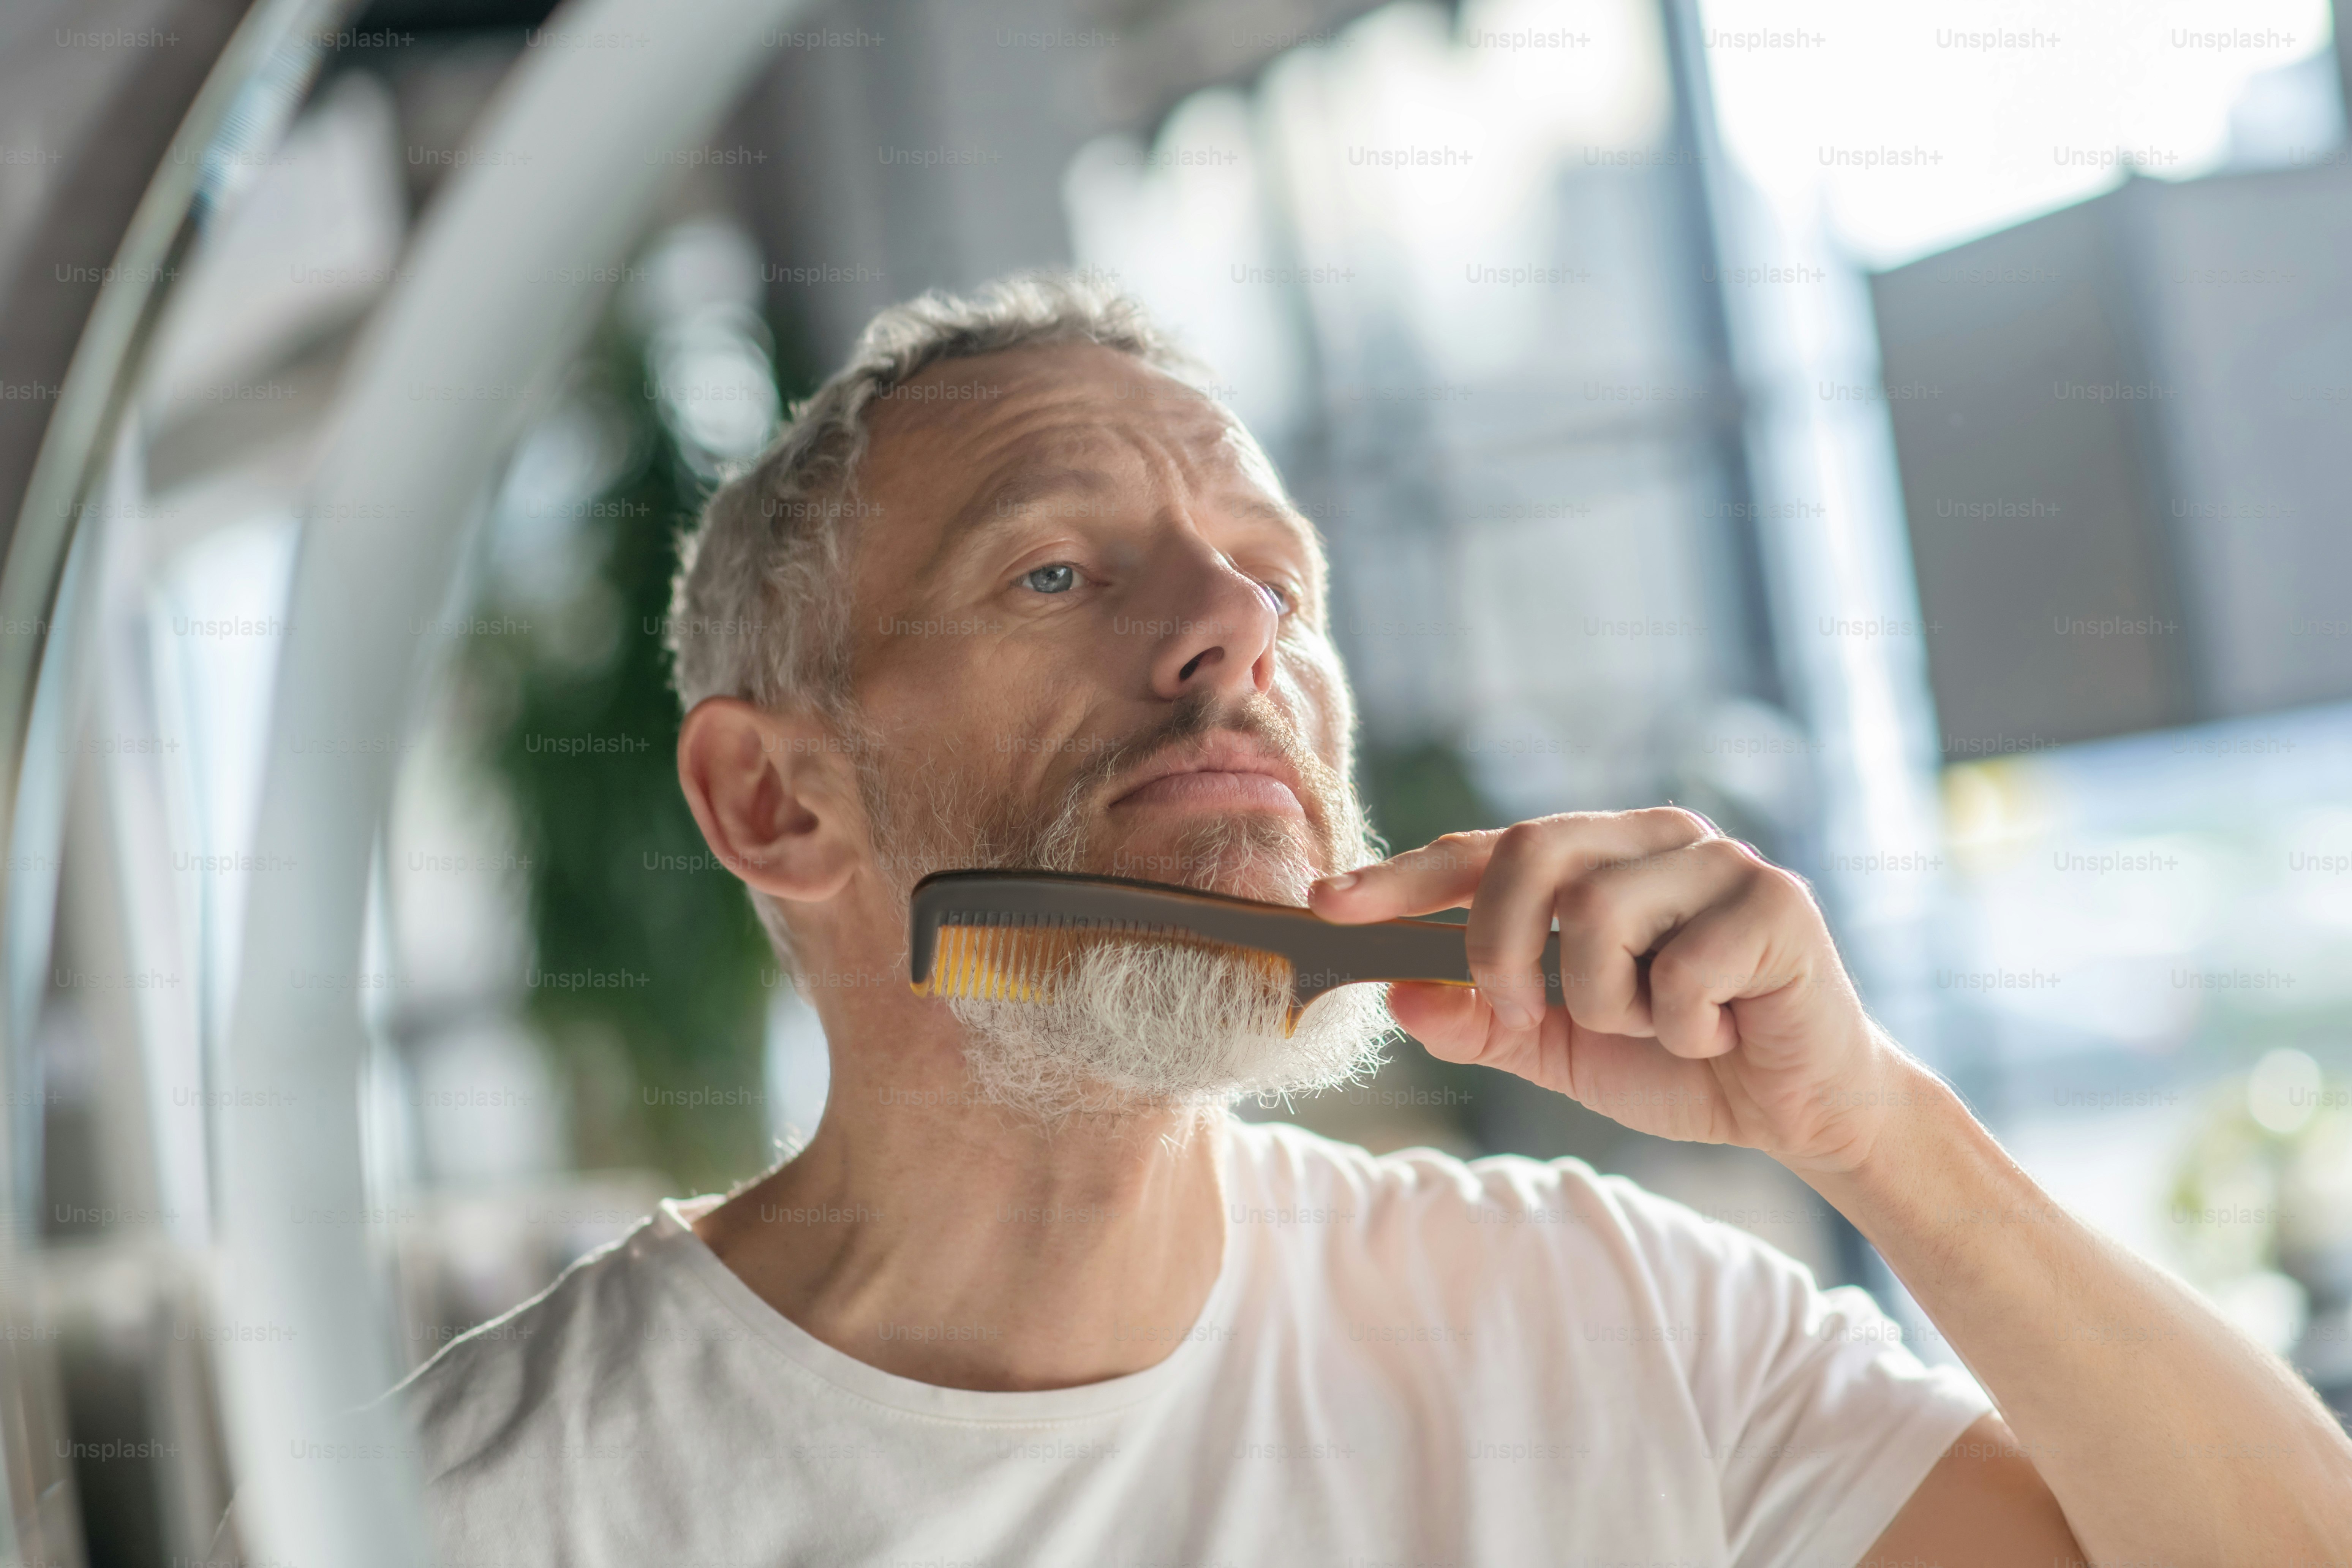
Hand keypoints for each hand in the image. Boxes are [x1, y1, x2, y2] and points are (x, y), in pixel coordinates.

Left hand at [1307, 809, 1908, 1174]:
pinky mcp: (1778, 901)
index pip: (1483, 849)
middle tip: (1523, 1014)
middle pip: (1530, 854)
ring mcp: (1720, 859)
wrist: (1802, 1112)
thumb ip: (1483, 1020)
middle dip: (1499, 947)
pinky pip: (1679, 968)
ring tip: (1663, 1024)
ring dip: (1610, 1003)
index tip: (1327, 907)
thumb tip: (1397, 995)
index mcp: (1601, 855)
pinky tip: (1723, 1031)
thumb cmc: (1681, 1063)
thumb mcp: (1561, 1048)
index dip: (1402, 877)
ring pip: (1598, 914)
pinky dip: (1683, 1026)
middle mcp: (1656, 836)